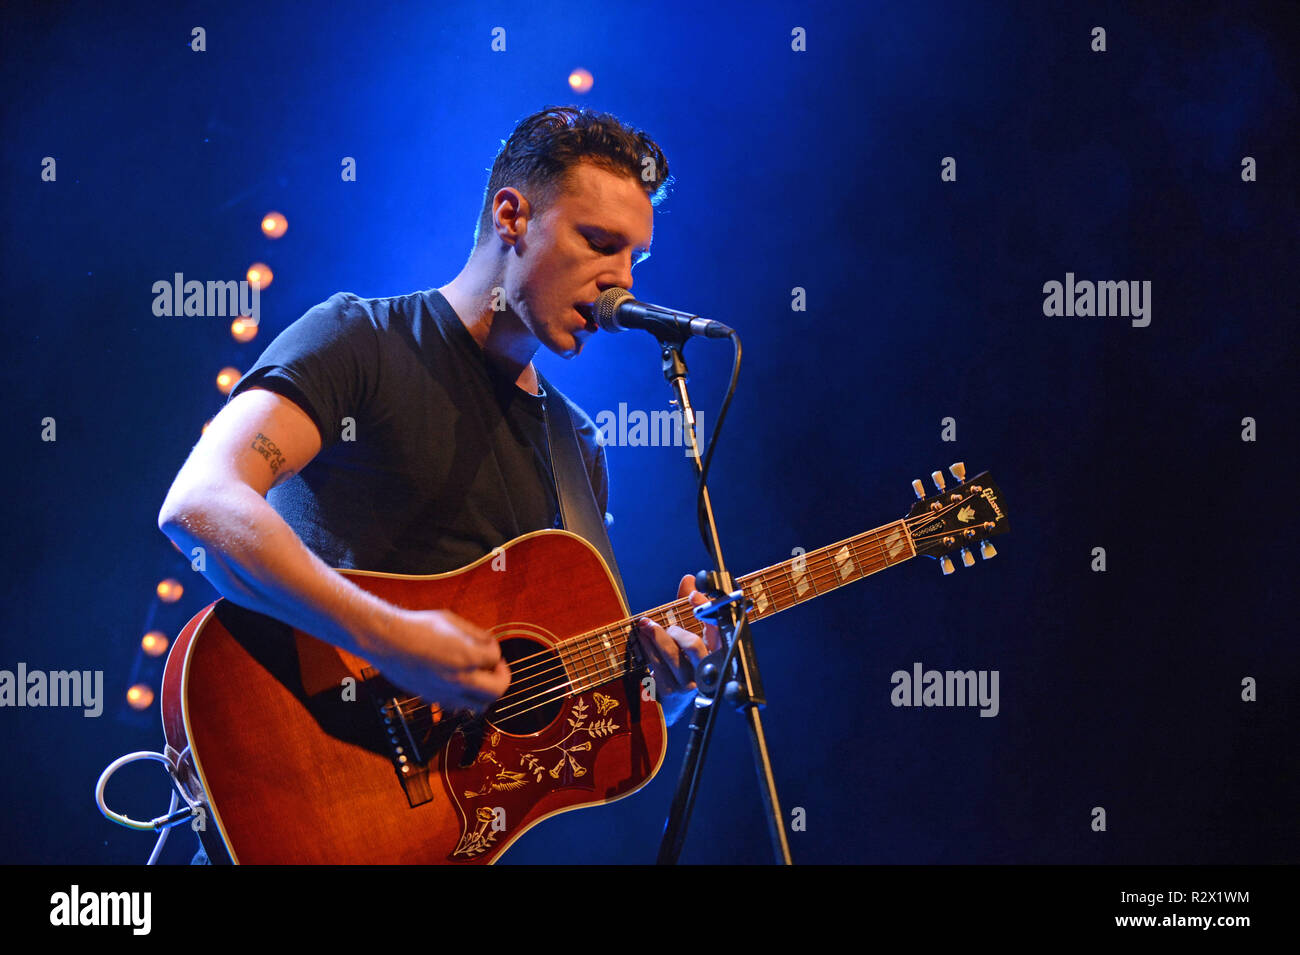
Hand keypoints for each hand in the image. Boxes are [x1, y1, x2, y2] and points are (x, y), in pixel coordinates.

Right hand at [373, 608, 510, 711]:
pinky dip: (465, 699)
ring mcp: (445, 692)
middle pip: (497, 690)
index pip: (496, 658)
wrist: (386, 641)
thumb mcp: (452, 621)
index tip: (487, 645)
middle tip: (496, 668)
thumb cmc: (416, 627)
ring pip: (479, 706)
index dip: (494, 649)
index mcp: (466, 657)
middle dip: (501, 677)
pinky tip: (460, 684)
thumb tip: (489, 643)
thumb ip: (475, 634)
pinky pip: (458, 707)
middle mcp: (459, 679)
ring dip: (485, 692)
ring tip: (480, 678)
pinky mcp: (432, 699)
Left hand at [634, 574, 723, 722]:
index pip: (718, 628)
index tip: (692, 594)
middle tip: (652, 623)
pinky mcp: (671, 694)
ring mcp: (689, 684)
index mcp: (715, 653)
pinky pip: (657, 667)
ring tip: (643, 626)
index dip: (706, 610)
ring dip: (654, 638)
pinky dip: (646, 651)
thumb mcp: (685, 634)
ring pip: (672, 656)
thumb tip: (689, 579)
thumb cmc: (678, 662)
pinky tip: (640, 642)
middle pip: (694, 645)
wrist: (668, 705)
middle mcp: (705, 671)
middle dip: (672, 630)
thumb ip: (688, 607)